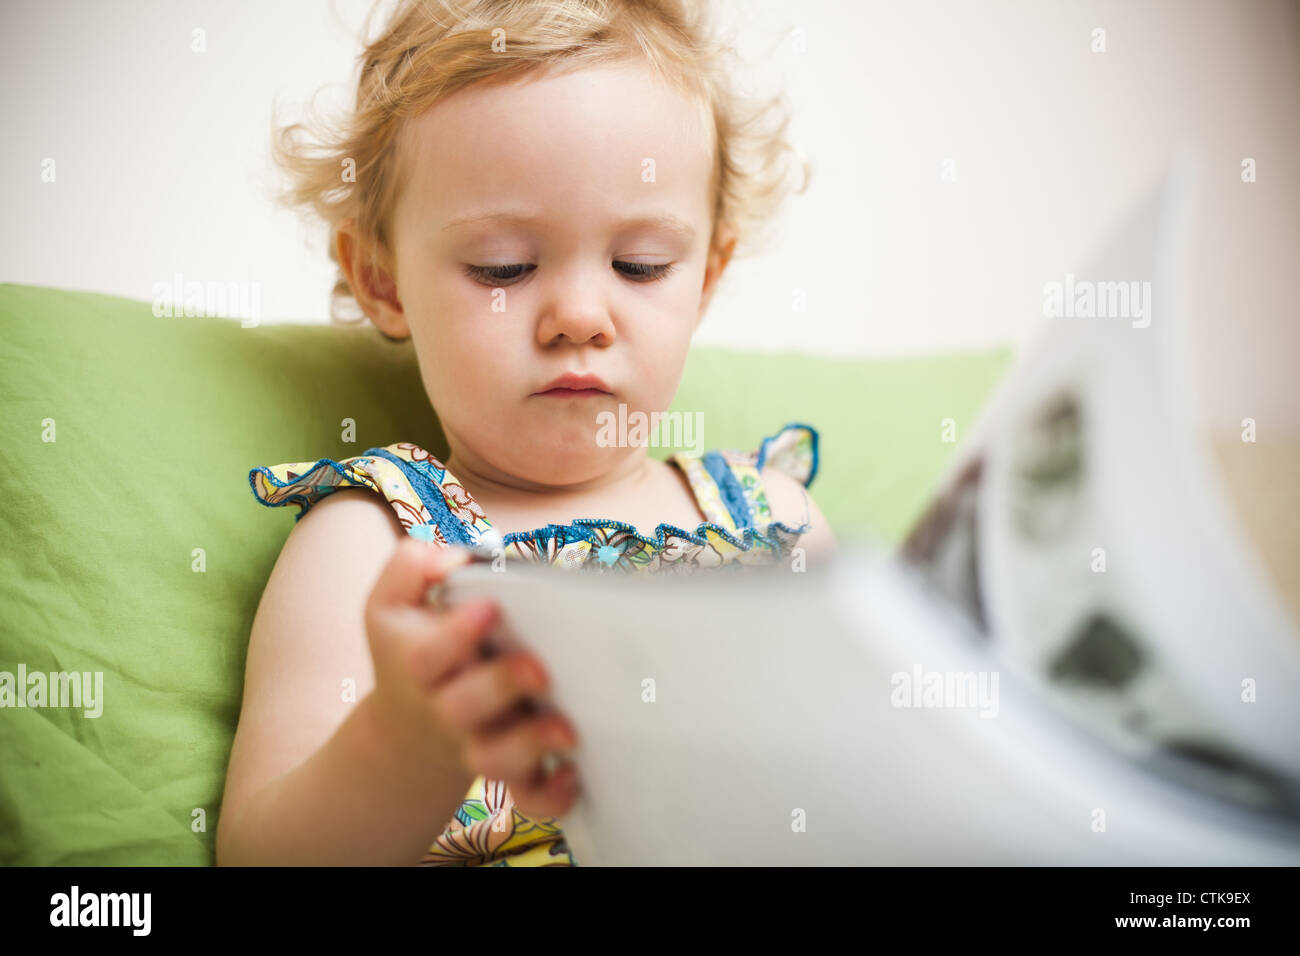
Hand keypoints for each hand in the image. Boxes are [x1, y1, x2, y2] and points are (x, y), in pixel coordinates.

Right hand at [363, 538, 579, 819]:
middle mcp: (446, 708)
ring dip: (530, 747)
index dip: (456, 634)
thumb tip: (452, 557)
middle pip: (463, 709)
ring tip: (566, 730)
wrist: (410, 727)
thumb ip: (412, 565)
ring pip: (494, 759)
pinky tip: (574, 773)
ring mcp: (478, 742)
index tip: (489, 608)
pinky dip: (551, 795)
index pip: (426, 655)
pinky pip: (529, 795)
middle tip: (539, 668)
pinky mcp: (509, 771)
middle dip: (502, 687)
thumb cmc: (414, 646)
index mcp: (418, 664)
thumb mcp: (393, 602)